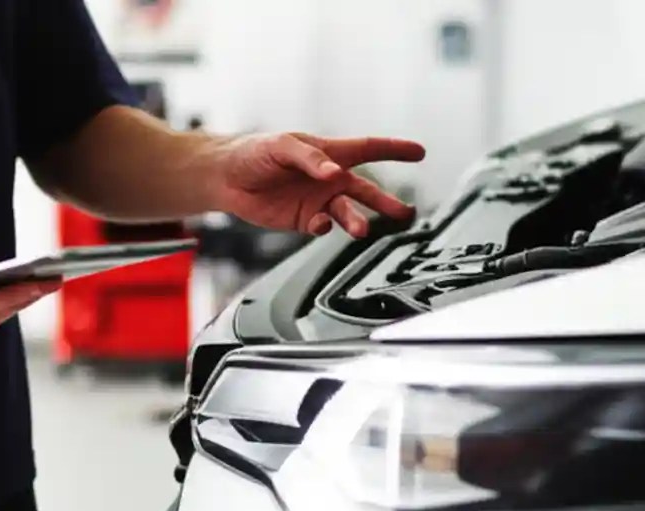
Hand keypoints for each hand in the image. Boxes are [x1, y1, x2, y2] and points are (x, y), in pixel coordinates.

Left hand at [214, 133, 425, 237]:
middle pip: (367, 190)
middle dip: (387, 202)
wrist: (225, 177)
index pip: (369, 149)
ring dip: (357, 221)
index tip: (419, 152)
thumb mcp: (282, 146)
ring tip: (362, 230)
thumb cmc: (253, 152)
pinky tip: (319, 224)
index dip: (395, 150)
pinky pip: (322, 227)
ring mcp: (318, 200)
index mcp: (329, 153)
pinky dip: (324, 227)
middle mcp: (329, 178)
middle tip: (405, 213)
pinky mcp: (304, 220)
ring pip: (348, 213)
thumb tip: (334, 173)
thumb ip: (310, 159)